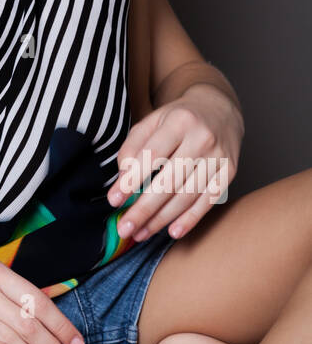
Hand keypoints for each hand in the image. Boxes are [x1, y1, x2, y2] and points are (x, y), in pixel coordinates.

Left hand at [106, 83, 243, 240]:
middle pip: (169, 181)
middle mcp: (202, 139)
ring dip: (162, 219)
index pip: (151, 156)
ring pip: (187, 195)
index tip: (114, 200)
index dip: (131, 180)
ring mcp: (219, 157)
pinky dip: (190, 219)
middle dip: (144, 209)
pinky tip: (172, 231)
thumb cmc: (178, 118)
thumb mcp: (153, 120)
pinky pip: (208, 201)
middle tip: (125, 228)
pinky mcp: (230, 172)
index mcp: (179, 121)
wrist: (219, 110)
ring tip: (141, 233)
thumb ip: (133, 146)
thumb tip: (122, 179)